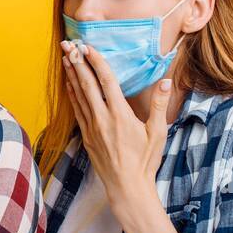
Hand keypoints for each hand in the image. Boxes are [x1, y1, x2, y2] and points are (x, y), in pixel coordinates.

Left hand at [62, 40, 170, 210]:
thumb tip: (166, 81)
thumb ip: (159, 105)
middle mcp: (102, 119)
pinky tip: (69, 84)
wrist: (127, 188)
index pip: (106, 81)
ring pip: (78, 96)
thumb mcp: (158, 133)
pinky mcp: (87, 137)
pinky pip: (77, 110)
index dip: (96, 61)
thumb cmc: (145, 162)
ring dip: (72, 75)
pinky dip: (72, 94)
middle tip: (69, 44)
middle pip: (87, 84)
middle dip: (77, 62)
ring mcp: (92, 128)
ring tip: (65, 57)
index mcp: (120, 115)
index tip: (88, 46)